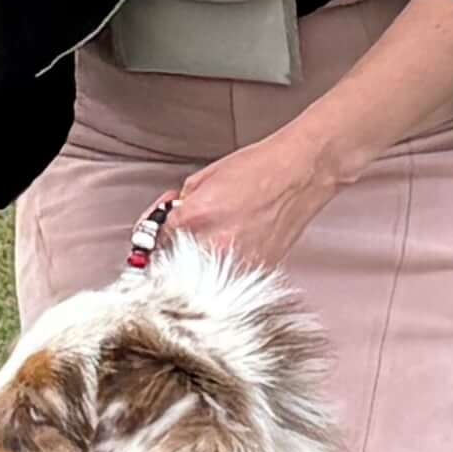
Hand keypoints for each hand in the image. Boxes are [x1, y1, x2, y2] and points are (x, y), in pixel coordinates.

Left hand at [152, 133, 342, 275]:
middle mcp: (213, 247)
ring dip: (196, 268)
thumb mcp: (201, 180)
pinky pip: (226, 280)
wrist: (300, 175)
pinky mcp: (256, 273)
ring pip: (198, 280)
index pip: (151, 244)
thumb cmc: (259, 171)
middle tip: (183, 241)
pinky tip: (232, 249)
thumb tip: (163, 225)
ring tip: (214, 243)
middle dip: (171, 255)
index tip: (152, 245)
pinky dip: (223, 271)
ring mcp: (236, 265)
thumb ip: (176, 208)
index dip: (152, 241)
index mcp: (193, 220)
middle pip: (171, 266)